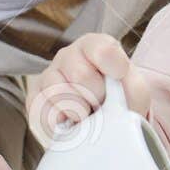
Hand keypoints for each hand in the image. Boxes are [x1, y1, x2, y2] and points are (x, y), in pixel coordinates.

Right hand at [27, 34, 149, 146]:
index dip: (113, 67)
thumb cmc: (120, 99)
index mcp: (94, 46)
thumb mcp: (135, 90)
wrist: (104, 119)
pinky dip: (61, 123)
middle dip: (96, 96)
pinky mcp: (34, 99)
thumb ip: (130, 89)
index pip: (102, 49)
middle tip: (101, 101)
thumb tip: (111, 101)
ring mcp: (48, 76)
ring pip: (58, 94)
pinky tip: (70, 121)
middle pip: (80, 75)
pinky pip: (43, 112)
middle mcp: (68, 56)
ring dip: (79, 111)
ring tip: (86, 113)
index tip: (118, 77)